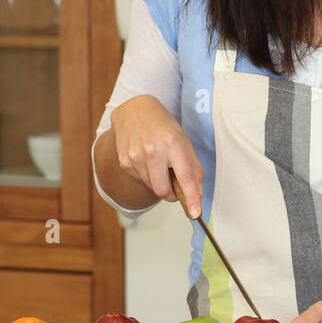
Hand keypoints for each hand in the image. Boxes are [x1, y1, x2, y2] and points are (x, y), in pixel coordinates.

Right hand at [109, 95, 204, 216]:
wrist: (134, 110)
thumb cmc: (162, 125)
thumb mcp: (183, 140)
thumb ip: (192, 167)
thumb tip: (197, 193)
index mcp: (172, 143)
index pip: (184, 176)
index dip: (191, 197)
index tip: (195, 213)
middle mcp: (152, 150)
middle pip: (163, 190)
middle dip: (171, 194)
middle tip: (174, 183)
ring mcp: (135, 157)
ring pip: (152, 187)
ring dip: (159, 182)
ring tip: (159, 163)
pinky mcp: (124, 162)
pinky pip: (141, 180)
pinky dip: (148, 175)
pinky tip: (146, 159)